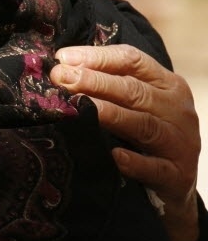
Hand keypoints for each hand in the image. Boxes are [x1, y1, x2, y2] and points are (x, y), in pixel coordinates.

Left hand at [50, 44, 199, 240]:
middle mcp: (177, 110)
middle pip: (134, 91)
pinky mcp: (178, 175)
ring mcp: (180, 143)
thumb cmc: (147, 132)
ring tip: (79, 107)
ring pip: (143, 125)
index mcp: (167, 84)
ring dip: (109, 114)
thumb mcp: (136, 102)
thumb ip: (108, 83)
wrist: (176, 183)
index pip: (133, 61)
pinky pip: (155, 168)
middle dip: (94, 82)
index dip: (97, 57)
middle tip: (61, 78)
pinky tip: (115, 156)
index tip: (63, 58)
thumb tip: (62, 66)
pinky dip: (135, 162)